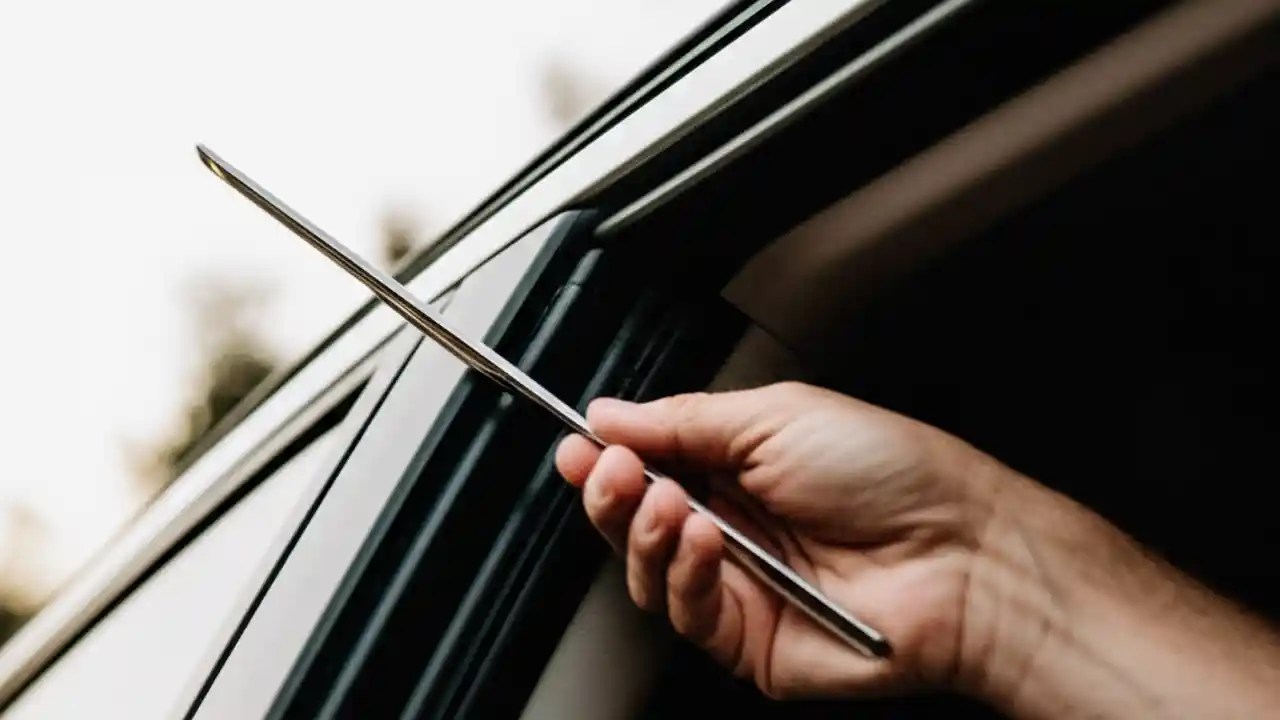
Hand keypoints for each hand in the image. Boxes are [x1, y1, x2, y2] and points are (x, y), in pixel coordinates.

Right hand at [554, 381, 1002, 698]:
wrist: (961, 553)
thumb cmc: (895, 474)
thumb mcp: (777, 416)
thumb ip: (684, 419)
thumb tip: (612, 413)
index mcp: (737, 467)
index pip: (647, 464)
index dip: (606, 457)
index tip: (578, 445)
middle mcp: (732, 527)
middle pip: (634, 521)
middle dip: (610, 493)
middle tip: (609, 469)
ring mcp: (739, 585)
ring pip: (647, 571)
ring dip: (643, 531)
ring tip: (668, 500)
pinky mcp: (748, 639)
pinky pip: (686, 613)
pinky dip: (681, 573)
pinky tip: (703, 539)